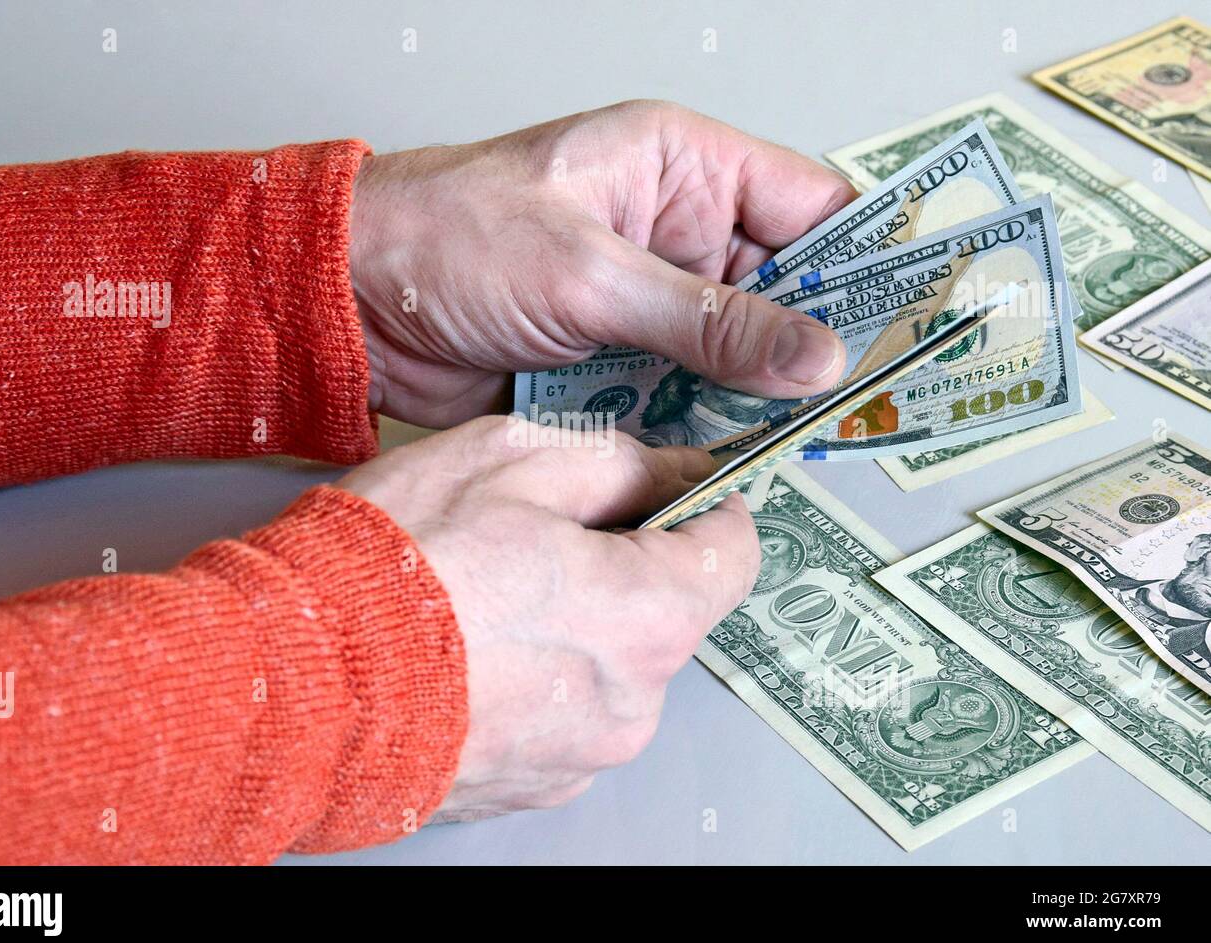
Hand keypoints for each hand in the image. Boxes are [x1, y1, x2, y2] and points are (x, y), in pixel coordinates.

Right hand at [337, 417, 759, 815]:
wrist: (290, 683)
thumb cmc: (395, 567)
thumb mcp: (512, 458)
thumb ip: (619, 460)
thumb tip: (672, 469)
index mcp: (647, 613)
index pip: (735, 553)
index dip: (709, 508)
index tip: (682, 491)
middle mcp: (632, 701)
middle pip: (667, 612)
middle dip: (625, 565)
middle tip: (542, 532)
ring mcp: (581, 756)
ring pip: (611, 666)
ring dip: (575, 626)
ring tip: (487, 595)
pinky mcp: (531, 787)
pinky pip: (562, 715)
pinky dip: (534, 678)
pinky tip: (471, 650)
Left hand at [349, 99, 854, 426]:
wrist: (350, 304)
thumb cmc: (447, 237)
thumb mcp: (589, 274)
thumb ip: (705, 320)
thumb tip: (811, 353)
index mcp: (678, 168)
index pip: (807, 207)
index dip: (865, 262)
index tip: (913, 322)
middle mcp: (672, 232)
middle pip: (781, 290)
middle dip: (817, 346)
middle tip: (871, 404)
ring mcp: (643, 303)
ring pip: (734, 352)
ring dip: (762, 394)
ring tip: (817, 438)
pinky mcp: (612, 362)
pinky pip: (683, 394)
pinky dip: (707, 424)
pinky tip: (740, 453)